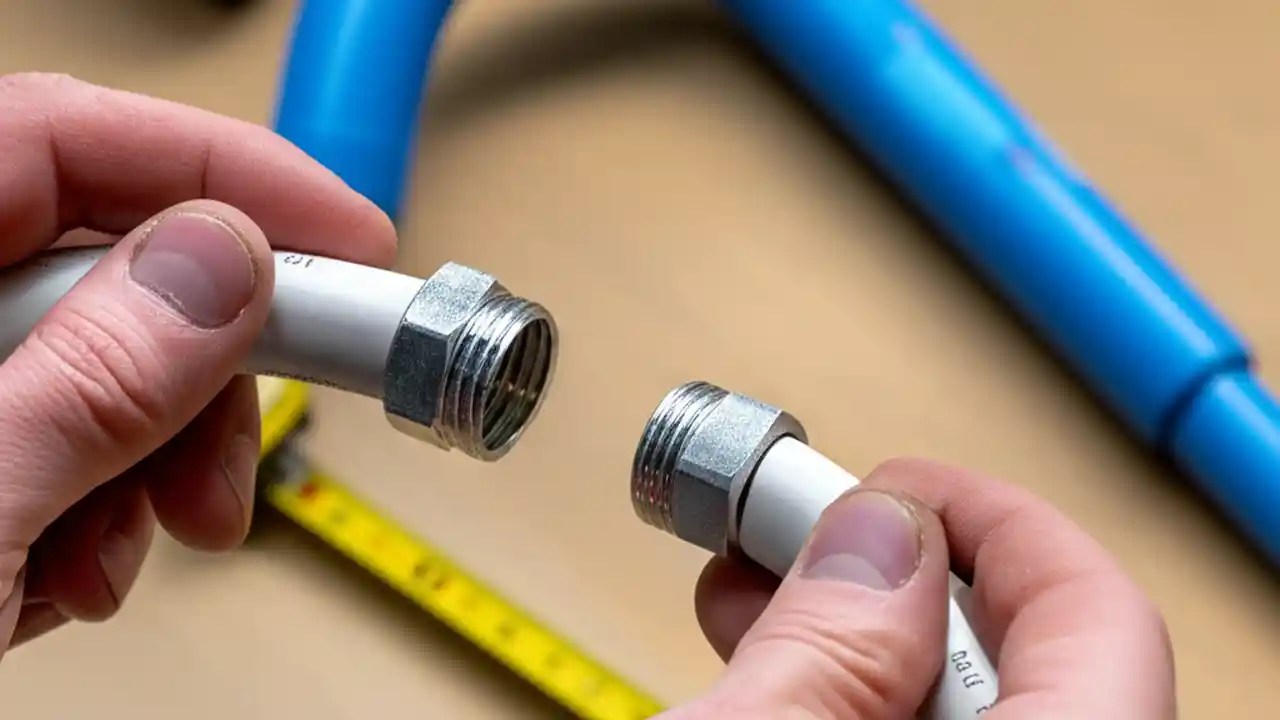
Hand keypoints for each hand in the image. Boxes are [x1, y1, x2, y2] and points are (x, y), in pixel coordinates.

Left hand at [0, 73, 396, 655]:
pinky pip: (74, 442)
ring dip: (156, 457)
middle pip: (98, 263)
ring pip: (104, 364)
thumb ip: (87, 384)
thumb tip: (218, 265)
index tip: (336, 233)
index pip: (47, 142)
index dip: (210, 168)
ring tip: (146, 542)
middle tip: (244, 447)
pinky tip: (71, 569)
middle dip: (199, 362)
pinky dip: (107, 509)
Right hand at [673, 459, 1175, 718]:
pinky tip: (764, 674)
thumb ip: (826, 650)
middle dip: (893, 574)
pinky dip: (841, 702)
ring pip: (958, 708)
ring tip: (750, 601)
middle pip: (1022, 656)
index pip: (1098, 618)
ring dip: (851, 638)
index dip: (994, 521)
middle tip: (796, 532)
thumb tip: (875, 538)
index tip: (893, 484)